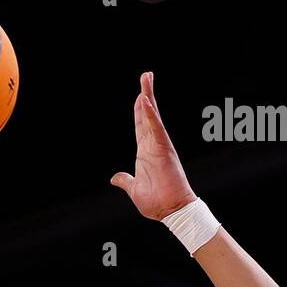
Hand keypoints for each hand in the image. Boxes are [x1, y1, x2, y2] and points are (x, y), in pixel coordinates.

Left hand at [110, 72, 194, 220]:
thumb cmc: (157, 202)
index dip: (139, 110)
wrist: (171, 211)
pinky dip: (151, 115)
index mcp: (145, 152)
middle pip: (148, 114)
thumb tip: (115, 178)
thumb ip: (125, 180)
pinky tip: (146, 101)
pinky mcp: (164, 150)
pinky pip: (156, 129)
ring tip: (146, 78)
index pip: (141, 125)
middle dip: (145, 94)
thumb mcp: (134, 189)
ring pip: (153, 116)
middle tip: (146, 75)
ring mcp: (159, 145)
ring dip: (148, 96)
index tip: (139, 94)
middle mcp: (153, 145)